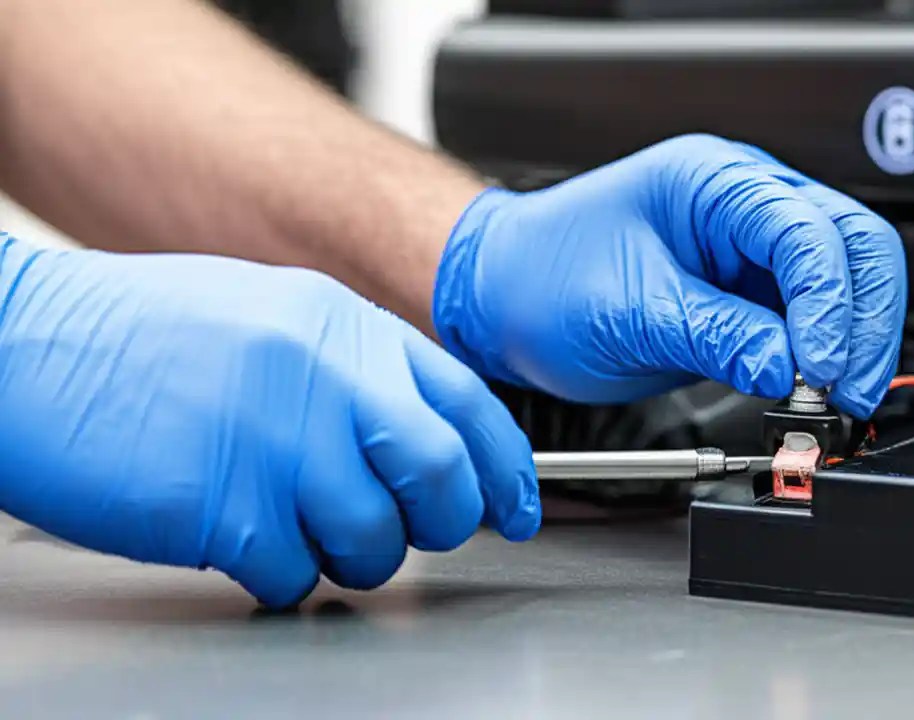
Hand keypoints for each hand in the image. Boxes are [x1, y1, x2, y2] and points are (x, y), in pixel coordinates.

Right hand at [0, 234, 539, 608]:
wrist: (21, 344)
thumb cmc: (135, 336)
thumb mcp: (268, 317)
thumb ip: (351, 370)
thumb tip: (421, 434)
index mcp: (341, 324)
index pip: (467, 400)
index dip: (506, 465)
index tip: (517, 507)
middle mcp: (325, 377)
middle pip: (441, 475)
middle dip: (441, 520)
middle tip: (411, 530)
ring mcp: (278, 442)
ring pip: (375, 539)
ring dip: (351, 556)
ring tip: (298, 531)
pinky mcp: (226, 508)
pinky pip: (293, 574)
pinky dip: (278, 575)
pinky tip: (243, 541)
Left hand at [434, 134, 906, 418]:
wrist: (505, 299)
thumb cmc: (544, 278)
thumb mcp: (627, 311)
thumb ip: (715, 335)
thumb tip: (788, 369)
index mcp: (713, 183)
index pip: (807, 231)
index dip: (827, 303)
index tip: (819, 368)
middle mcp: (745, 205)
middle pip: (853, 246)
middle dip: (863, 322)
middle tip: (846, 393)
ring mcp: (752, 250)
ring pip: (846, 283)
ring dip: (853, 343)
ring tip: (833, 403)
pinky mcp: (749, 296)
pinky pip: (811, 321)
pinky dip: (824, 359)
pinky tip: (812, 395)